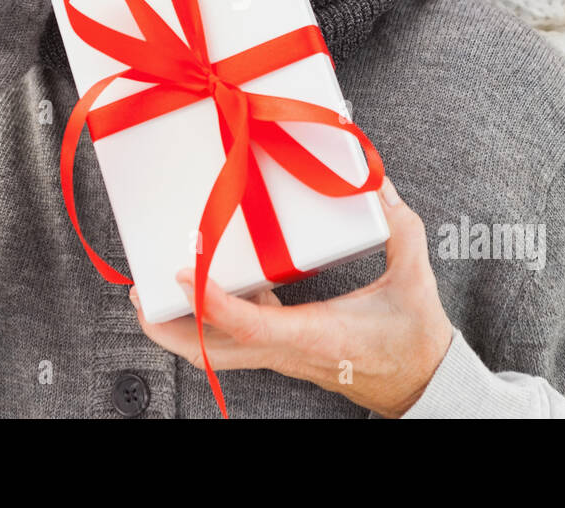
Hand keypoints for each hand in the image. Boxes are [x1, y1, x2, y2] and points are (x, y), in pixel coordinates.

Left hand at [129, 177, 455, 417]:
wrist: (424, 384)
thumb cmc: (415, 338)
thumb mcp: (412, 277)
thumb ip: (398, 226)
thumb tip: (377, 180)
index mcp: (314, 334)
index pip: (250, 327)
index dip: (211, 304)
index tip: (184, 273)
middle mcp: (289, 350)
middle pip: (212, 353)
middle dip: (167, 330)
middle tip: (140, 295)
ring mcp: (284, 355)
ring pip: (218, 350)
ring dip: (183, 325)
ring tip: (158, 290)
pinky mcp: (287, 350)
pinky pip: (238, 338)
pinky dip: (215, 316)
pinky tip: (215, 284)